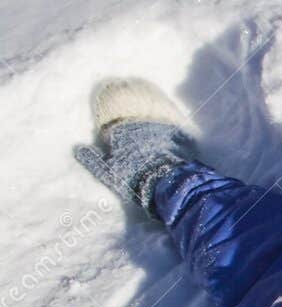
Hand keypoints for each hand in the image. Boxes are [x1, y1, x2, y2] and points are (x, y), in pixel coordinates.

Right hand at [72, 78, 198, 214]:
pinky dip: (174, 138)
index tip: (116, 155)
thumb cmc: (133, 177)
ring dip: (151, 137)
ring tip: (154, 153)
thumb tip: (77, 148)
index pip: (112, 131)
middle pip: (133, 128)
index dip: (112, 143)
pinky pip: (175, 133)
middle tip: (135, 156)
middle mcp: (140, 124)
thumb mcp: (107, 172)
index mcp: (120, 130)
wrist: (166, 182)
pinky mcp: (178, 136)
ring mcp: (160, 128)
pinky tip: (176, 147)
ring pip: (152, 129)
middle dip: (132, 138)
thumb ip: (92, 159)